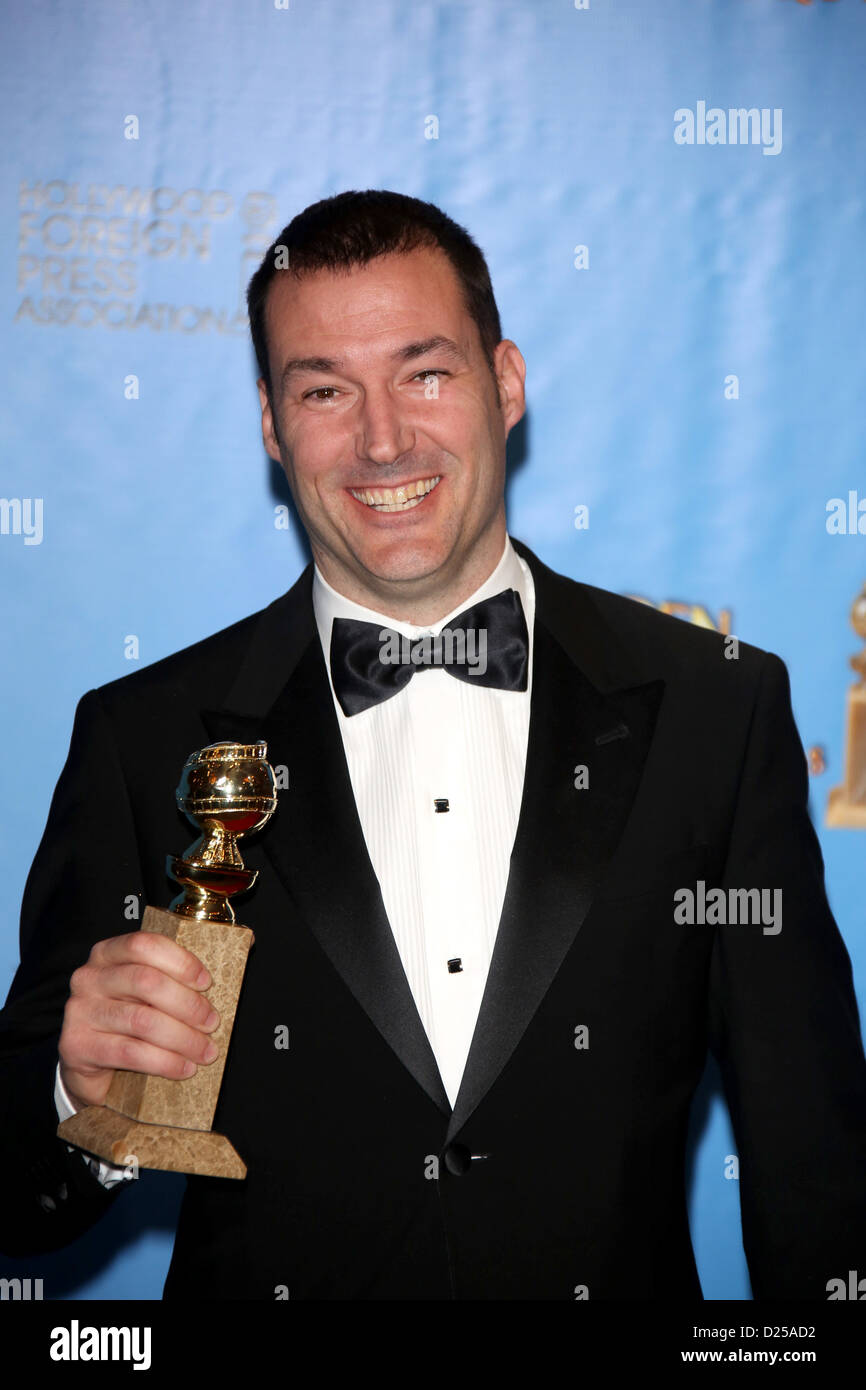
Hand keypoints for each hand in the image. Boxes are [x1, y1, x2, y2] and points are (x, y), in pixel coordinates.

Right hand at [58, 931, 219, 1110]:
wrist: (91, 1065)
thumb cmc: (129, 1020)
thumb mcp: (147, 993)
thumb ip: (172, 978)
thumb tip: (228, 965)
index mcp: (107, 954)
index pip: (144, 945)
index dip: (180, 961)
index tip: (206, 983)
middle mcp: (88, 977)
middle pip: (146, 982)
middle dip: (188, 1004)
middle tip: (211, 1023)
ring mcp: (79, 1011)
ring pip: (142, 1020)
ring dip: (182, 1038)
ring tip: (205, 1051)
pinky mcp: (77, 1046)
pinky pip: (131, 1052)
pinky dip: (165, 1061)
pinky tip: (183, 1068)